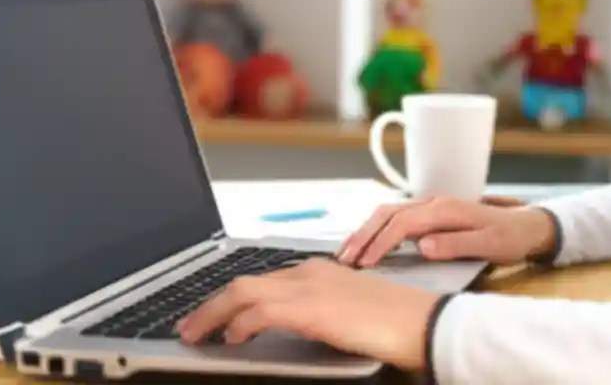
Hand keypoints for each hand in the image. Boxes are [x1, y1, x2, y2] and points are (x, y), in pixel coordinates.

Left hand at [175, 259, 438, 370]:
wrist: (421, 322)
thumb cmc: (393, 322)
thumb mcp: (345, 314)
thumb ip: (314, 313)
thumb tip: (282, 328)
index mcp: (317, 270)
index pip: (261, 280)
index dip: (228, 298)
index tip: (211, 315)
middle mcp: (309, 272)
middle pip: (244, 282)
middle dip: (209, 304)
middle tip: (189, 326)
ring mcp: (309, 287)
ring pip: (242, 292)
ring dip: (211, 313)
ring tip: (194, 334)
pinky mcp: (311, 308)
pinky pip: (259, 312)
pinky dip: (238, 324)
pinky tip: (230, 339)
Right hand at [337, 196, 557, 267]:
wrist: (527, 225)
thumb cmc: (509, 236)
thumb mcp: (489, 244)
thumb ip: (456, 244)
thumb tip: (423, 246)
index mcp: (444, 209)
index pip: (401, 224)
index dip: (380, 243)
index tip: (364, 264)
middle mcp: (433, 203)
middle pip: (386, 213)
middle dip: (362, 235)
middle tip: (343, 259)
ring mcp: (430, 206)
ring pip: (387, 212)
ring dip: (365, 230)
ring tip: (346, 252)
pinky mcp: (430, 214)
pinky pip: (395, 217)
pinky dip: (375, 228)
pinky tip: (367, 243)